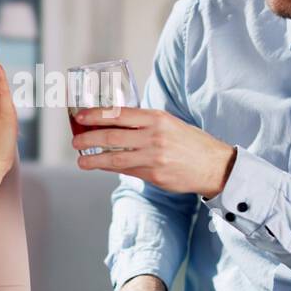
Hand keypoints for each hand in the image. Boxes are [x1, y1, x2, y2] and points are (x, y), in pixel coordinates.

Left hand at [72, 107, 235, 196]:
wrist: (215, 166)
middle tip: (75, 141)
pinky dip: (112, 168)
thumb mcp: (169, 123)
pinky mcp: (155, 176)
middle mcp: (154, 136)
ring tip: (81, 161)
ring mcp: (154, 158)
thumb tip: (113, 125)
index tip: (81, 117)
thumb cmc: (190, 142)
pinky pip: (128, 171)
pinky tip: (102, 167)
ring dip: (94, 160)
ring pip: (115, 159)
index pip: (119, 114)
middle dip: (89, 139)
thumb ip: (144, 124)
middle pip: (112, 137)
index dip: (96, 116)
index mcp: (156, 118)